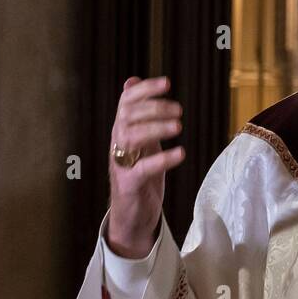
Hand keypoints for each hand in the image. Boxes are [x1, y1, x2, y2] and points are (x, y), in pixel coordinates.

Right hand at [106, 76, 185, 259]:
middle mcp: (118, 144)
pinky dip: (161, 160)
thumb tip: (131, 82)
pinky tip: (179, 153)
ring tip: (178, 127)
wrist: (132, 216)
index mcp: (122, 131)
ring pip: (130, 139)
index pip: (126, 103)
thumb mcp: (141, 141)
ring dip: (155, 129)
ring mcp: (121, 165)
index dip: (144, 90)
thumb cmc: (139, 174)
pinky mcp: (129, 185)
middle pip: (127, 117)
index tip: (166, 83)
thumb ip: (140, 115)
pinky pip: (142, 169)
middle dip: (153, 109)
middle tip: (179, 110)